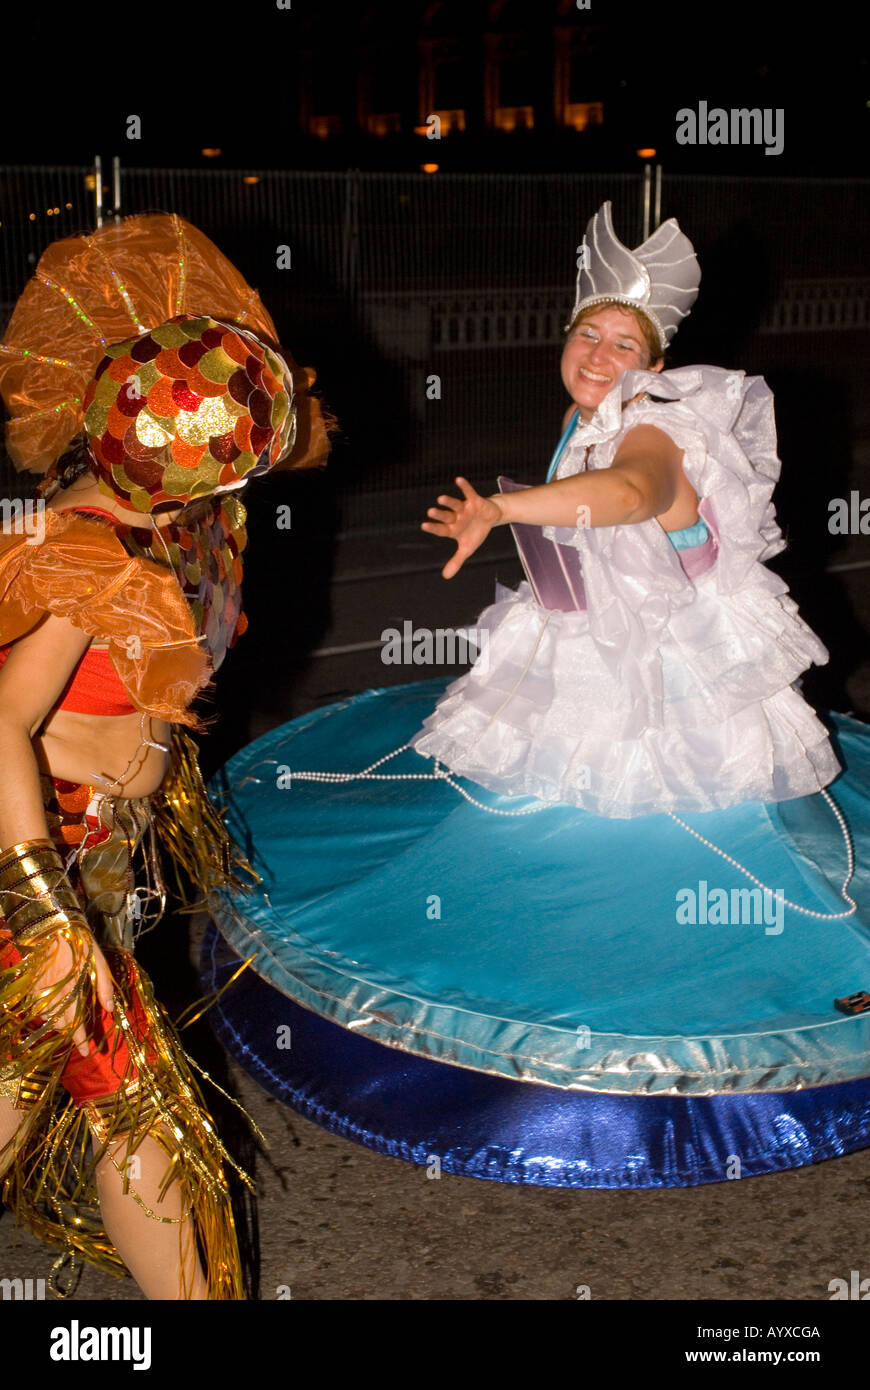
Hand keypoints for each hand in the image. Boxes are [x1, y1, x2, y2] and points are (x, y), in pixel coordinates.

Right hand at [28, 924, 115, 1057]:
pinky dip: (44, 1014)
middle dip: (70, 1034)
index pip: (76, 1023)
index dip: (80, 1040)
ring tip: (67, 1026)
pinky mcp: (31, 986)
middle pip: (60, 1024)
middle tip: (79, 1041)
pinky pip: (36, 1008)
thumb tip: (111, 1009)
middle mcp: (54, 995)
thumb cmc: (79, 942)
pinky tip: (52, 1012)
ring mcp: (39, 991)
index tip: (86, 1052)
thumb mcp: (98, 961)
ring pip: (47, 1018)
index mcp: (72, 991)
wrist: (52, 927)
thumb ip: (104, 987)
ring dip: (57, 1025)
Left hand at [421, 477, 502, 578]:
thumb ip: (456, 561)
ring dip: (449, 501)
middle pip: (446, 516)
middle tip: (430, 512)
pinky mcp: (474, 500)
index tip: (423, 525)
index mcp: (453, 529)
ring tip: (440, 498)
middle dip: (439, 514)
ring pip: (455, 504)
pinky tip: (458, 479)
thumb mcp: (467, 549)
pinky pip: (469, 492)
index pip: (441, 529)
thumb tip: (445, 577)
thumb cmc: (475, 533)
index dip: (433, 528)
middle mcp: (456, 518)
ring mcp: (464, 508)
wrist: (491, 518)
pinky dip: (464, 486)